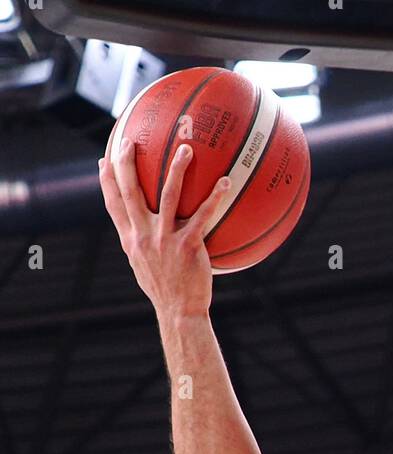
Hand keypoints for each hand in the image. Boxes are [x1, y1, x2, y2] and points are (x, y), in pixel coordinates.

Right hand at [99, 139, 230, 320]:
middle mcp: (143, 236)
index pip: (113, 205)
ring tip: (186, 149)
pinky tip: (225, 181)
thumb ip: (141, 245)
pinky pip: (203, 215)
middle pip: (131, 191)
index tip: (104, 159)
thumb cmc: (166, 291)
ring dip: (177, 169)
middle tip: (131, 140)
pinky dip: (214, 197)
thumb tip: (143, 231)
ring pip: (168, 195)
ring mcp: (165, 240)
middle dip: (128, 162)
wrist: (179, 313)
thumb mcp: (145, 268)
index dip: (107, 181)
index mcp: (131, 240)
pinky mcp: (187, 246)